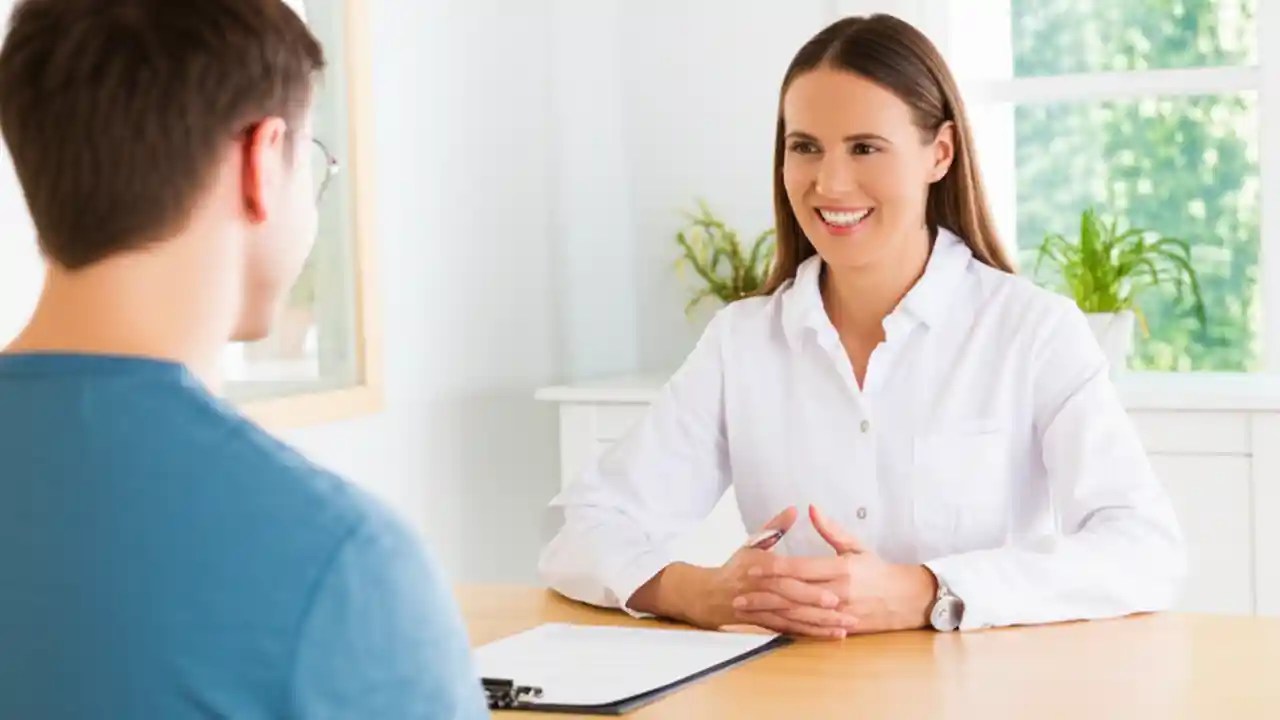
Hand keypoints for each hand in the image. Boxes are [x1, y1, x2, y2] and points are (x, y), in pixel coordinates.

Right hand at [628, 506, 858, 637]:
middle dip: (816, 606)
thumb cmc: (734, 567)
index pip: (786, 575)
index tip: (832, 588)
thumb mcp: (752, 542)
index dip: (808, 583)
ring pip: (792, 617)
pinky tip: (828, 635)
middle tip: (842, 609)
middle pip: (791, 598)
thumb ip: (775, 526)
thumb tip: (795, 508)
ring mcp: (761, 609)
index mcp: (761, 567)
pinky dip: (810, 633)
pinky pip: (789, 630)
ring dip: (818, 624)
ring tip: (843, 627)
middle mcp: (760, 589)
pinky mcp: (763, 623)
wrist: (707, 595)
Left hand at [736, 505, 937, 633]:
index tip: (752, 568)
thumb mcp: (857, 546)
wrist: (906, 599)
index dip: (774, 569)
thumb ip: (831, 529)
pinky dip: (787, 627)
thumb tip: (811, 508)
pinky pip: (808, 628)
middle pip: (794, 593)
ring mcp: (838, 614)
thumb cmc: (879, 570)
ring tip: (746, 610)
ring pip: (797, 614)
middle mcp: (838, 593)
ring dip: (769, 612)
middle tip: (739, 593)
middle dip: (763, 593)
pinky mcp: (839, 628)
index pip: (800, 569)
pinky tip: (769, 625)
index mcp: (841, 569)